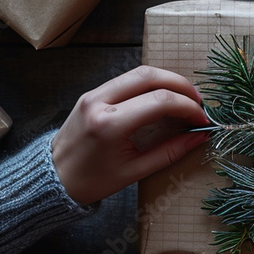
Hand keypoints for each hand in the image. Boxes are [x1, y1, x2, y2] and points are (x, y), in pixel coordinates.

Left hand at [52, 66, 211, 204]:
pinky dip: (151, 84)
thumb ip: (169, 151)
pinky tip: (164, 98)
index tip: (201, 120)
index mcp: (109, 124)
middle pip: (150, 76)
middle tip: (199, 102)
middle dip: (181, 85)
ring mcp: (94, 93)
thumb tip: (198, 136)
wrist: (52, 178)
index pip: (159, 101)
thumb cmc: (92, 181)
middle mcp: (100, 101)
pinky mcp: (93, 92)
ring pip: (139, 72)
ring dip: (167, 81)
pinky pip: (128, 80)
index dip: (187, 107)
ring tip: (185, 99)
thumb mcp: (134, 172)